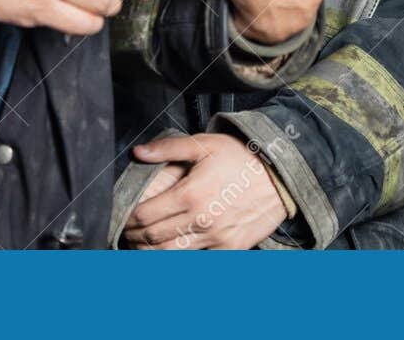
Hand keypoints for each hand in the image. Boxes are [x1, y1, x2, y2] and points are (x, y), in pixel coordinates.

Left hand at [123, 133, 287, 248]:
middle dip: (134, 236)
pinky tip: (170, 249)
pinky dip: (177, 256)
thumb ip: (168, 148)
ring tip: (143, 242)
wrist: (280, 176)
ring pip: (169, 254)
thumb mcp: (205, 144)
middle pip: (152, 237)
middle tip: (127, 231)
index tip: (123, 216)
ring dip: (150, 250)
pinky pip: (195, 259)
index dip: (128, 218)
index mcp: (190, 194)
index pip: (144, 215)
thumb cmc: (241, 157)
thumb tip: (138, 152)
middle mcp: (200, 220)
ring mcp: (215, 238)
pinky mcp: (229, 249)